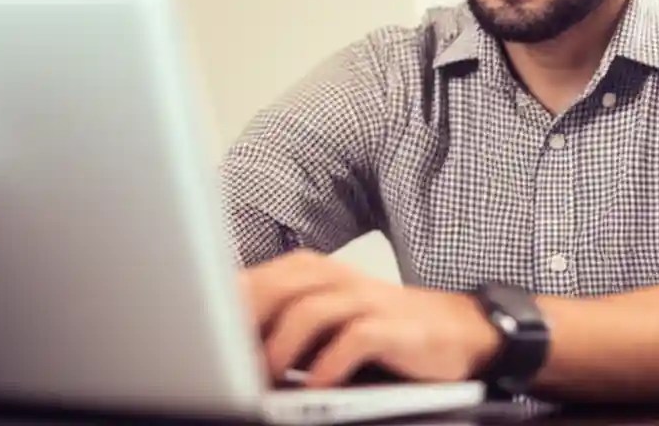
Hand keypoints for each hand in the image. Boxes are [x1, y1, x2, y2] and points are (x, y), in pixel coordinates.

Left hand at [240, 249, 500, 387]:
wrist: (458, 331)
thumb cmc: (382, 331)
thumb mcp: (328, 321)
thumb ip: (285, 322)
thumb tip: (230, 346)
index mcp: (313, 272)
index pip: (257, 278)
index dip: (226, 307)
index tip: (200, 337)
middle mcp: (336, 278)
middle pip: (276, 288)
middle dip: (245, 324)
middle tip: (224, 362)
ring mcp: (366, 298)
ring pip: (309, 311)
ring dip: (280, 348)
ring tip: (264, 379)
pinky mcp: (392, 325)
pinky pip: (353, 339)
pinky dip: (328, 364)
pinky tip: (315, 386)